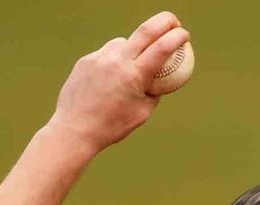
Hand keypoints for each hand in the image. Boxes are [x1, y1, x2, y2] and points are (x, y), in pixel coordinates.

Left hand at [46, 13, 190, 154]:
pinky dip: (114, 61)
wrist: (75, 129)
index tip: (185, 34)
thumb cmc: (112, 126)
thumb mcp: (142, 113)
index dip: (177, 37)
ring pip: (124, 42)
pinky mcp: (87, 60)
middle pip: (146, 30)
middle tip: (173, 22)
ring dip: (134, 48)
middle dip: (164, 21)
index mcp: (134, 76)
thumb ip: (152, 92)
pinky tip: (109, 80)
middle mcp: (117, 61)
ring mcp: (100, 57)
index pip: (162, 47)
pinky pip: (107, 53)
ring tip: (130, 69)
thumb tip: (160, 78)